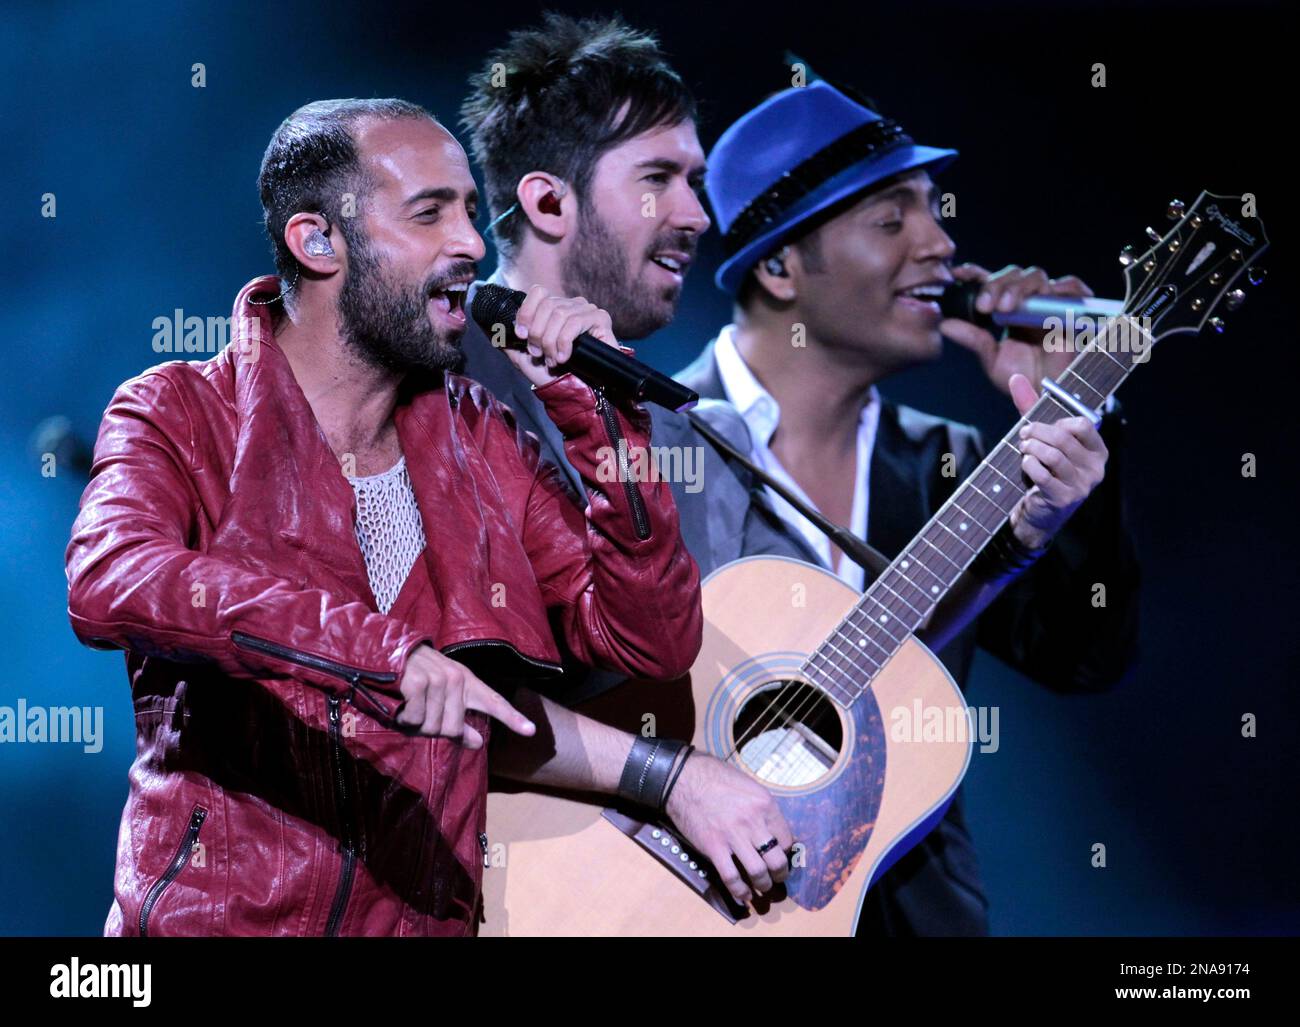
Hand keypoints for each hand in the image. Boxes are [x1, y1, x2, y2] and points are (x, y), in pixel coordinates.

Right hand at [393, 643, 535, 748]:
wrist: (382, 653)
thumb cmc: (410, 680)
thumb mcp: (438, 698)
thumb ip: (458, 721)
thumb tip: (478, 743)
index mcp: (466, 681)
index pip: (493, 702)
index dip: (512, 718)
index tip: (531, 731)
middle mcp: (456, 679)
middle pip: (452, 729)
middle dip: (432, 729)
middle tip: (418, 711)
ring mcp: (438, 679)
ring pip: (432, 727)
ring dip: (414, 723)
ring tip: (407, 703)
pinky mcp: (418, 683)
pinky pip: (414, 720)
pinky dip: (402, 718)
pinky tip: (399, 701)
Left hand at [502, 285, 620, 388]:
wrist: (574, 392)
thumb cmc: (550, 374)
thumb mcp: (522, 356)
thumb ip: (506, 339)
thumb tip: (485, 324)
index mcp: (554, 308)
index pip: (538, 292)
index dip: (526, 312)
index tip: (522, 336)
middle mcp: (571, 305)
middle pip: (547, 305)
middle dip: (537, 333)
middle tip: (538, 354)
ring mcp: (587, 311)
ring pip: (560, 314)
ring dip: (550, 341)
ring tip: (552, 360)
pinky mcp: (601, 319)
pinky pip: (575, 322)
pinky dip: (564, 342)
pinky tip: (564, 357)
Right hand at [664, 752, 794, 905]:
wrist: (683, 778)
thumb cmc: (716, 777)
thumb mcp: (748, 786)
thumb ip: (762, 808)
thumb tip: (771, 828)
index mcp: (765, 805)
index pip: (786, 839)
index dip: (785, 851)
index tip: (779, 854)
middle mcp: (753, 822)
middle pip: (777, 860)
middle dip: (780, 874)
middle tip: (777, 877)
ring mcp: (733, 837)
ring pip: (758, 873)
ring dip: (763, 885)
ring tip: (762, 887)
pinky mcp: (713, 848)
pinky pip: (731, 877)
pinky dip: (740, 891)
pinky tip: (743, 895)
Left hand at [942, 262, 1094, 393]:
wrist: (1046, 394)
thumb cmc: (1021, 378)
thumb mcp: (991, 358)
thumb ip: (972, 338)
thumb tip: (944, 324)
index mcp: (1006, 309)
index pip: (991, 281)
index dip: (975, 274)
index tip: (958, 274)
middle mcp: (1027, 302)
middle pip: (1012, 275)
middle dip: (995, 285)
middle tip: (984, 306)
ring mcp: (1048, 304)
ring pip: (1036, 276)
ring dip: (1018, 287)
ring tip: (1005, 307)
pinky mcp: (1071, 311)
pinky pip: (1072, 288)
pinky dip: (1062, 287)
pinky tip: (1046, 296)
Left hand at [1006, 373, 1107, 548]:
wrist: (1037, 513)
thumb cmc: (1042, 470)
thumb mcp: (1041, 438)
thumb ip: (1031, 408)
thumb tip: (1015, 378)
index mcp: (1098, 451)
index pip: (1083, 424)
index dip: (1058, 422)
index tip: (1043, 427)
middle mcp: (1096, 468)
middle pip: (1063, 439)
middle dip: (1037, 433)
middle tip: (1024, 435)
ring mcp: (1082, 485)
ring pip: (1053, 456)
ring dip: (1031, 449)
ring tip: (1023, 449)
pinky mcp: (1064, 499)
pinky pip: (1043, 474)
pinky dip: (1028, 466)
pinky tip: (1025, 466)